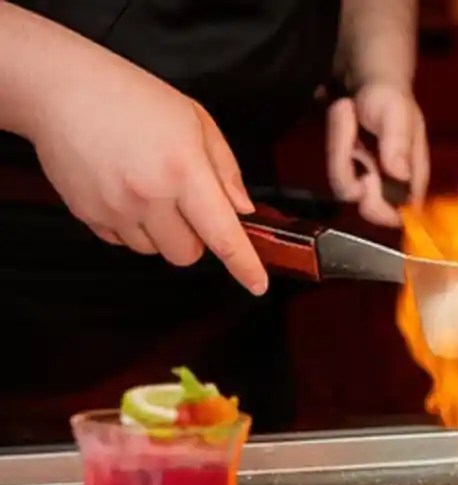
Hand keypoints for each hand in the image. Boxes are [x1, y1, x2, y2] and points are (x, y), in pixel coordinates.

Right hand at [29, 53, 265, 293]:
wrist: (63, 90)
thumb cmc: (134, 98)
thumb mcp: (197, 121)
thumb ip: (225, 169)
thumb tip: (243, 211)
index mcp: (184, 171)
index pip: (222, 235)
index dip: (244, 265)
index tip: (258, 285)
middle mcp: (149, 196)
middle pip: (187, 254)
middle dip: (195, 239)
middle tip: (188, 205)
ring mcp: (115, 208)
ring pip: (154, 251)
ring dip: (161, 233)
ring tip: (149, 190)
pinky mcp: (87, 215)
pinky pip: (122, 242)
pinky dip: (131, 227)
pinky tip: (124, 191)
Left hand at [327, 83, 428, 226]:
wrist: (369, 81)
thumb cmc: (390, 97)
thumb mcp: (396, 113)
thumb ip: (398, 143)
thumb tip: (401, 175)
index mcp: (414, 177)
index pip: (402, 214)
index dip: (382, 209)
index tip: (366, 181)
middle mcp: (394, 186)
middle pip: (368, 204)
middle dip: (351, 169)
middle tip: (351, 132)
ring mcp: (371, 181)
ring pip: (347, 186)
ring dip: (340, 147)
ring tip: (347, 109)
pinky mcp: (352, 174)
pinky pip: (337, 172)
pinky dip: (335, 144)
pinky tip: (343, 119)